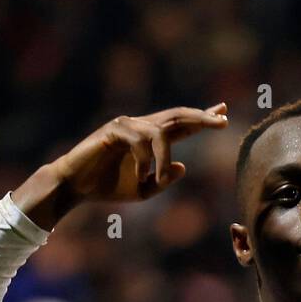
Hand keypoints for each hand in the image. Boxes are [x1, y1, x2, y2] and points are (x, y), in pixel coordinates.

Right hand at [13, 103, 228, 226]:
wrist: (77, 186)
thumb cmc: (107, 187)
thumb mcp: (142, 190)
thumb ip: (163, 180)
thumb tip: (184, 167)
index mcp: (150, 138)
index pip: (181, 123)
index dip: (202, 117)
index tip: (224, 111)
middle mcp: (141, 126)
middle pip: (178, 115)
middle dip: (201, 117)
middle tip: (221, 120)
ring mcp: (128, 125)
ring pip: (161, 134)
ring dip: (164, 160)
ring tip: (159, 180)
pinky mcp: (114, 130)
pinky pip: (141, 142)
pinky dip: (145, 161)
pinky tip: (141, 177)